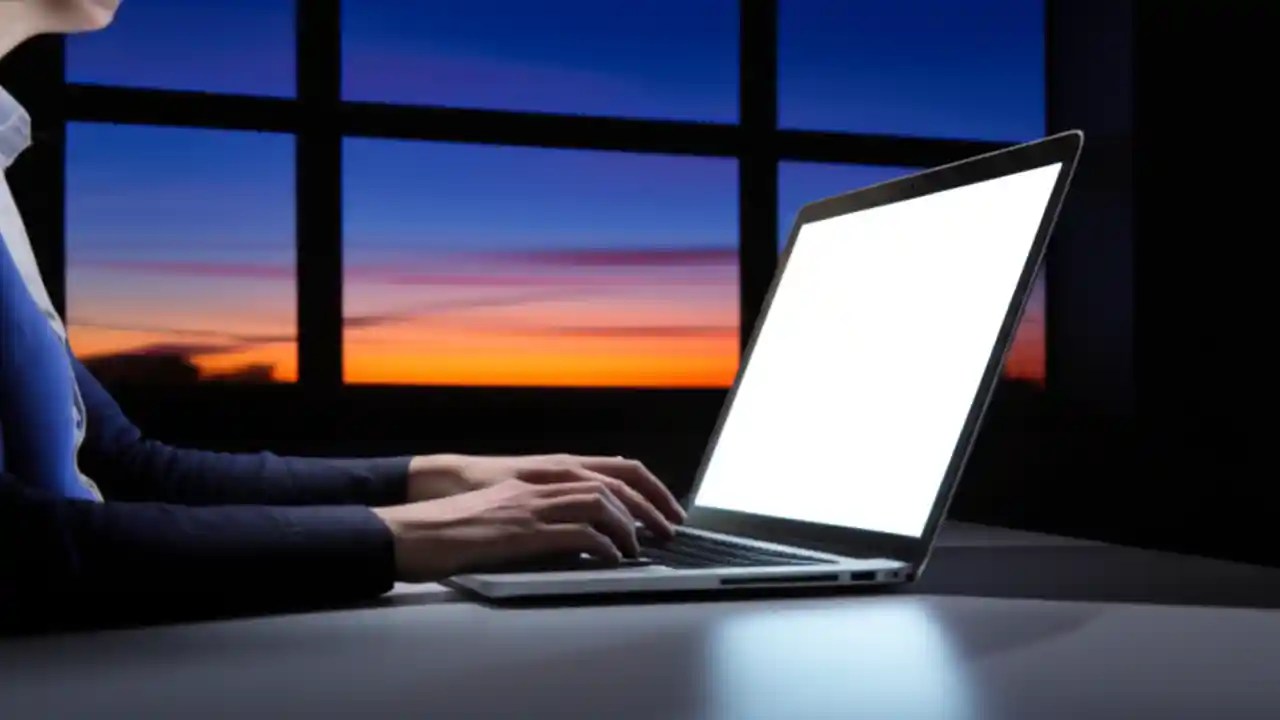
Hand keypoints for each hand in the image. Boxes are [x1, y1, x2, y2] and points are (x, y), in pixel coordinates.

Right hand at [407, 453, 684, 537]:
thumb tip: (583, 528)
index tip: (667, 507)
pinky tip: (612, 558)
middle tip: (668, 530)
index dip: (647, 486)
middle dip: (648, 507)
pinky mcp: (523, 530)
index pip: (612, 468)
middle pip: (613, 484)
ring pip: (599, 504)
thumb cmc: (462, 519)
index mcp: (544, 472)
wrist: (420, 525)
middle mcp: (543, 482)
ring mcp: (533, 504)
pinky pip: (576, 533)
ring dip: (628, 526)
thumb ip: (548, 507)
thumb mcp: (512, 504)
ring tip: (640, 546)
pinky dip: (602, 544)